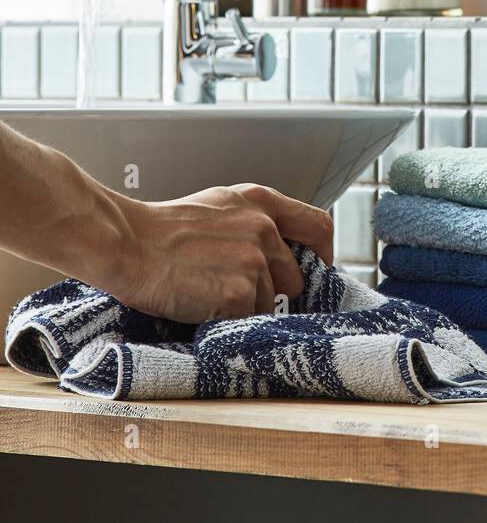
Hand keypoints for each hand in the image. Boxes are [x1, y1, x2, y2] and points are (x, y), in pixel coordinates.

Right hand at [112, 184, 333, 322]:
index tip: (315, 268)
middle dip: (275, 290)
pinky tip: (204, 303)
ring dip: (247, 306)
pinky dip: (230, 319)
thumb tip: (281, 251)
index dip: (322, 254)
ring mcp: (255, 262)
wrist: (128, 244)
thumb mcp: (220, 207)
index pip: (318, 226)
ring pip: (271, 302)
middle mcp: (265, 229)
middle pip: (297, 276)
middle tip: (238, 290)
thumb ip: (255, 222)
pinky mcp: (241, 294)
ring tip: (210, 291)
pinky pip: (249, 319)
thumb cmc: (164, 230)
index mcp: (261, 202)